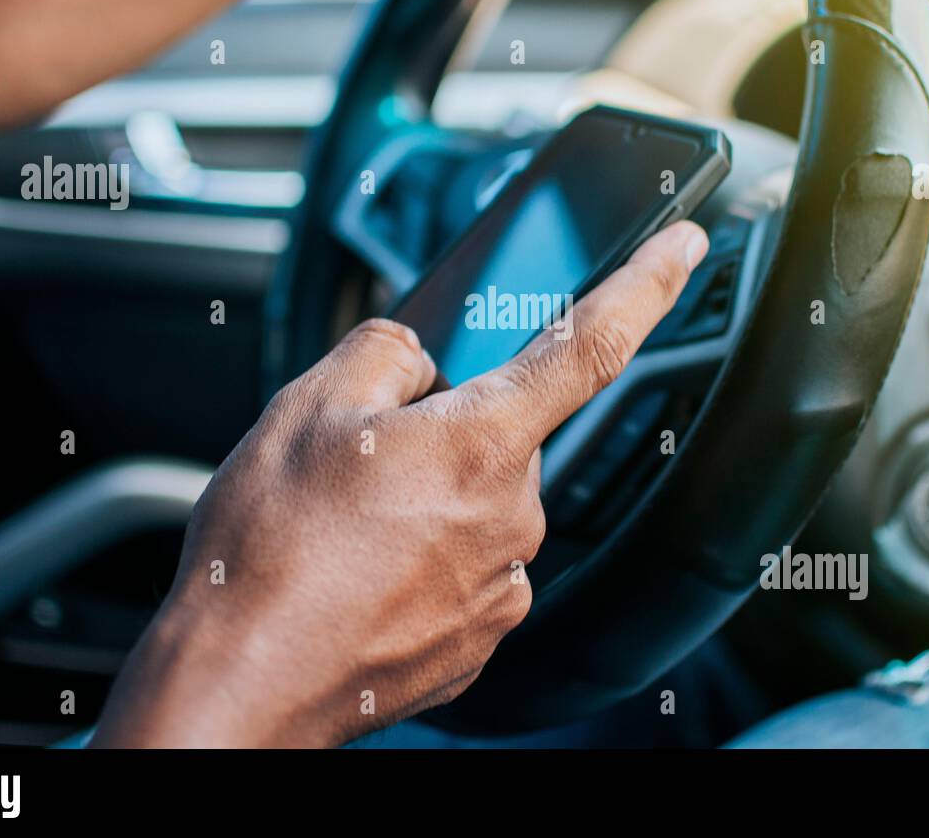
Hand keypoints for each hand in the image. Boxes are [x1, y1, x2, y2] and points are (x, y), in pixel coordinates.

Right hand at [91, 220, 708, 746]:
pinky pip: (469, 568)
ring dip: (432, 498)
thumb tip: (419, 355)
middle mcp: (511, 515)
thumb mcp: (307, 408)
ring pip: (484, 504)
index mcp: (480, 442)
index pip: (590, 343)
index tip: (684, 248)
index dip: (645, 285)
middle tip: (370, 454)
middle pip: (506, 435)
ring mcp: (500, 584)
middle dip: (453, 427)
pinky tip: (363, 571)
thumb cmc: (268, 553)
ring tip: (349, 527)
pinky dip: (425, 558)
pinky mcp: (480, 638)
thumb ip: (386, 353)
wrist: (243, 681)